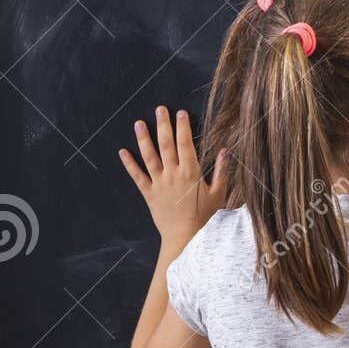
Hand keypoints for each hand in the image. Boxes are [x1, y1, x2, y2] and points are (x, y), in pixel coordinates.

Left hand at [118, 107, 227, 243]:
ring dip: (143, 139)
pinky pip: (137, 177)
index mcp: (191, 173)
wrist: (186, 238)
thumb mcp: (219, 194)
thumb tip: (225, 151)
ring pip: (150, 157)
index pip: (186, 144)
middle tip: (160, 109)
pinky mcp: (149, 194)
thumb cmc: (206, 217)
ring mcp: (159, 184)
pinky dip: (130, 164)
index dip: (183, 127)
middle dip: (163, 125)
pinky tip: (123, 152)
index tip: (180, 113)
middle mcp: (173, 175)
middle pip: (166, 145)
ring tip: (139, 123)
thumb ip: (222, 171)